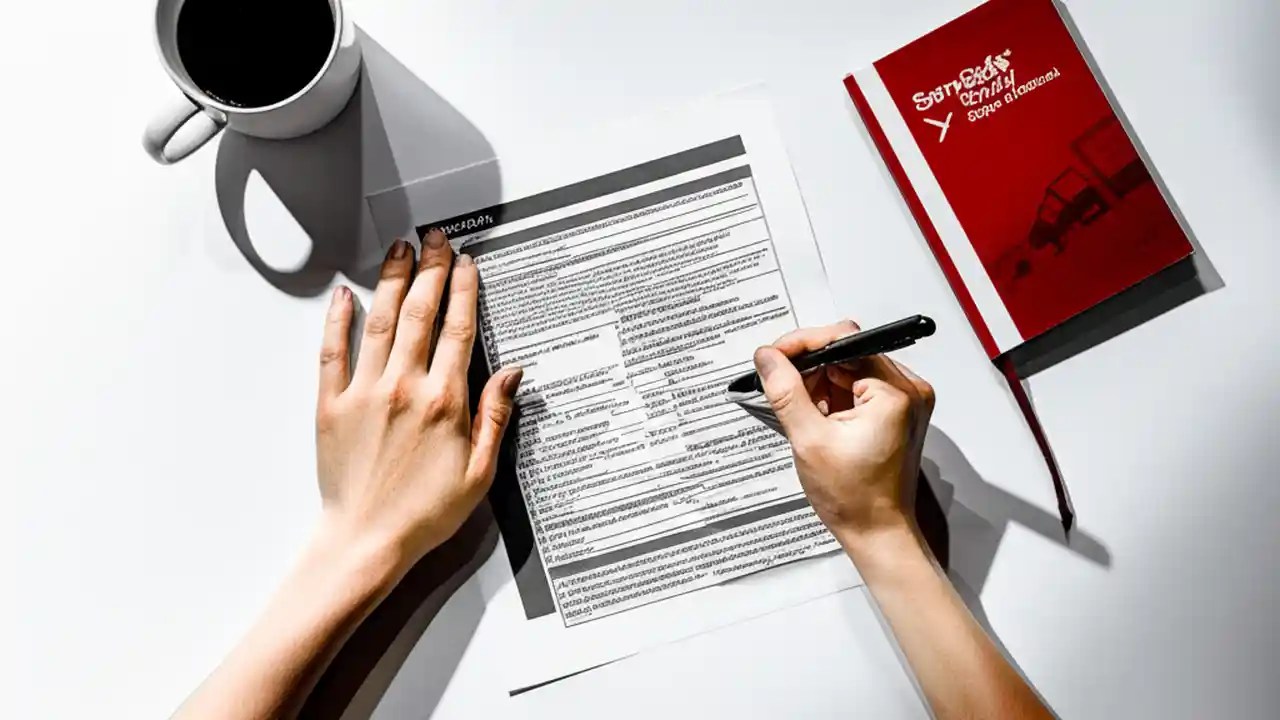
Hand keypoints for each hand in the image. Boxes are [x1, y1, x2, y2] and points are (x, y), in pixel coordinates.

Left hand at [315, 230, 521, 573]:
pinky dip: (337, 319)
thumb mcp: (481, 471)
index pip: (457, 330)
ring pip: (379, 321)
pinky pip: (332, 351)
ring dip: (390, 279)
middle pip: (419, 313)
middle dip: (429, 269)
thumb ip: (496, 416)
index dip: (463, 289)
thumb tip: (511, 372)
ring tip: (398, 250)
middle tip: (434, 240)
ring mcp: (364, 393)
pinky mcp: (331, 406)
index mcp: (444, 403)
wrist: (367, 540)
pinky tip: (344, 294)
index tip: (466, 263)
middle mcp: (403, 389)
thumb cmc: (424, 513)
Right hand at [753, 320, 934, 548]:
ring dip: (821, 385)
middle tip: (783, 388)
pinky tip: (821, 421)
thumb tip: (768, 358)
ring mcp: (905, 402)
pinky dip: (834, 398)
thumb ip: (785, 391)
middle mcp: (908, 391)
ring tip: (806, 416)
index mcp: (894, 393)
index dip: (804, 345)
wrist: (878, 533)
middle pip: (847, 352)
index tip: (776, 356)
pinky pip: (859, 388)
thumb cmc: (856, 499)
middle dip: (810, 368)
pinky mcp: (897, 414)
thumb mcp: (809, 440)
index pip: (843, 340)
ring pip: (850, 369)